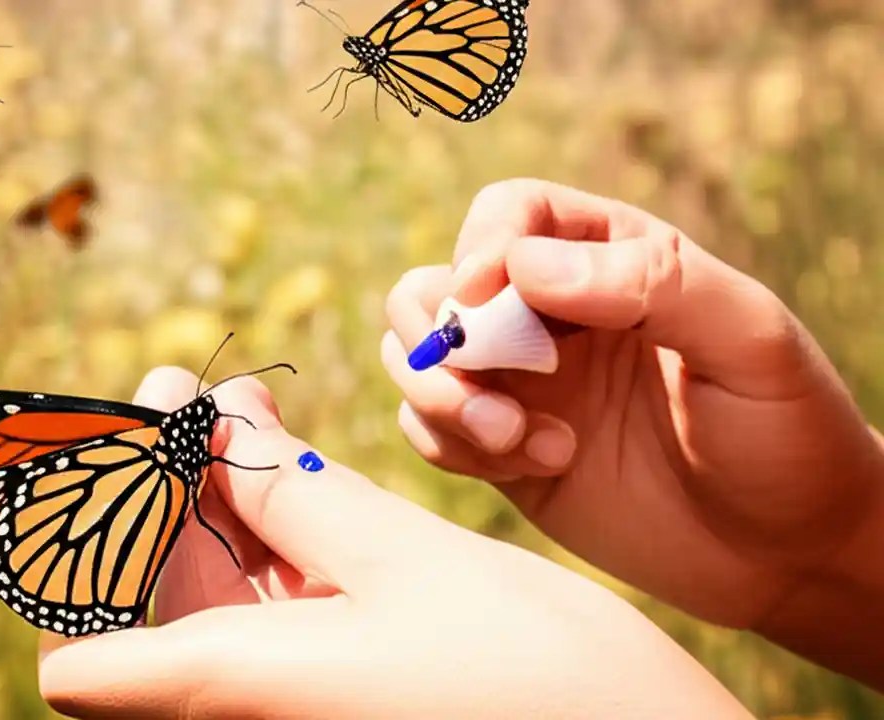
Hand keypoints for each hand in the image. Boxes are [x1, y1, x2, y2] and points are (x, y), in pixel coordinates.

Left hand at [37, 367, 751, 718]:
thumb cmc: (543, 676)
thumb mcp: (405, 558)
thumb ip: (293, 490)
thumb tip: (206, 428)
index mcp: (237, 689)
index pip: (85, 648)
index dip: (68, 551)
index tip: (91, 454)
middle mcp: (248, 707)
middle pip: (149, 590)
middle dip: (155, 478)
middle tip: (179, 387)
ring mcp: (292, 697)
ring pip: (210, 585)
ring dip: (210, 487)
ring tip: (220, 401)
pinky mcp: (337, 683)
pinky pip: (268, 598)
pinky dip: (264, 523)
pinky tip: (274, 453)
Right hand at [383, 179, 883, 685]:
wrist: (785, 552)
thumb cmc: (786, 433)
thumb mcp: (748, 342)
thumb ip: (652, 284)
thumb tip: (526, 267)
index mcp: (611, 258)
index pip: (511, 213)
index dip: (482, 244)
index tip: (482, 295)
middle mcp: (549, 315)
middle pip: (435, 286)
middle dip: (436, 334)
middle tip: (488, 393)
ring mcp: (520, 384)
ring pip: (413, 357)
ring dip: (441, 396)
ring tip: (515, 441)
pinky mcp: (503, 450)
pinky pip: (427, 429)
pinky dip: (453, 446)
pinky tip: (537, 467)